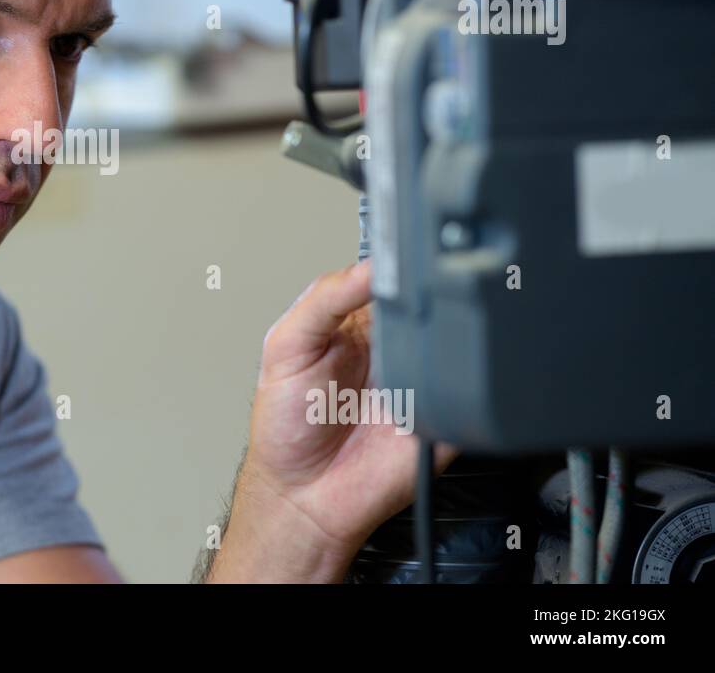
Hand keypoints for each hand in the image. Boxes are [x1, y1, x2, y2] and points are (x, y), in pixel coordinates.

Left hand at [211, 259, 457, 580]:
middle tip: (402, 309)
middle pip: (431, 304)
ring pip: (457, 341)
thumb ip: (322, 301)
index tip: (396, 260)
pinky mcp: (447, 415)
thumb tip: (366, 267)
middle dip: (425, 299)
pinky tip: (424, 385)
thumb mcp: (285, 346)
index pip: (390, 278)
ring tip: (403, 354)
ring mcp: (424, 380)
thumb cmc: (287, 423)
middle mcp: (396, 348)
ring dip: (444, 338)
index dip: (396, 266)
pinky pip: (470, 390)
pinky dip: (458, 382)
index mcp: (360, 322)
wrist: (305, 494)